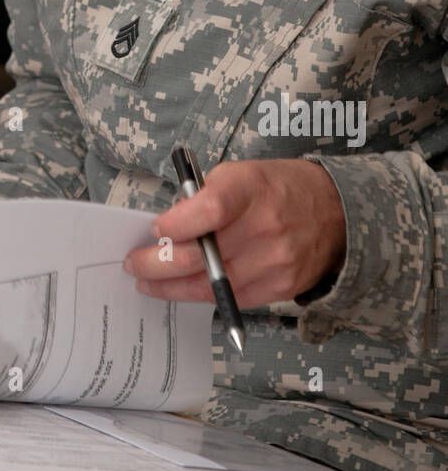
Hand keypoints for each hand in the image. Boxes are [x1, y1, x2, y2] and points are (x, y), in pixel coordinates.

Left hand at [123, 159, 345, 308]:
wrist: (334, 212)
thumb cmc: (276, 187)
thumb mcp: (240, 173)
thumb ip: (203, 197)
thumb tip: (167, 227)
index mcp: (252, 189)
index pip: (210, 209)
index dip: (177, 224)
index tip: (155, 229)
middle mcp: (266, 227)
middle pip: (202, 255)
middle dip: (159, 263)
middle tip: (134, 263)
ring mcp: (275, 262)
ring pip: (211, 284)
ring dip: (171, 286)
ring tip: (148, 281)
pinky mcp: (281, 287)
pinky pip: (229, 297)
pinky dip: (200, 295)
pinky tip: (180, 289)